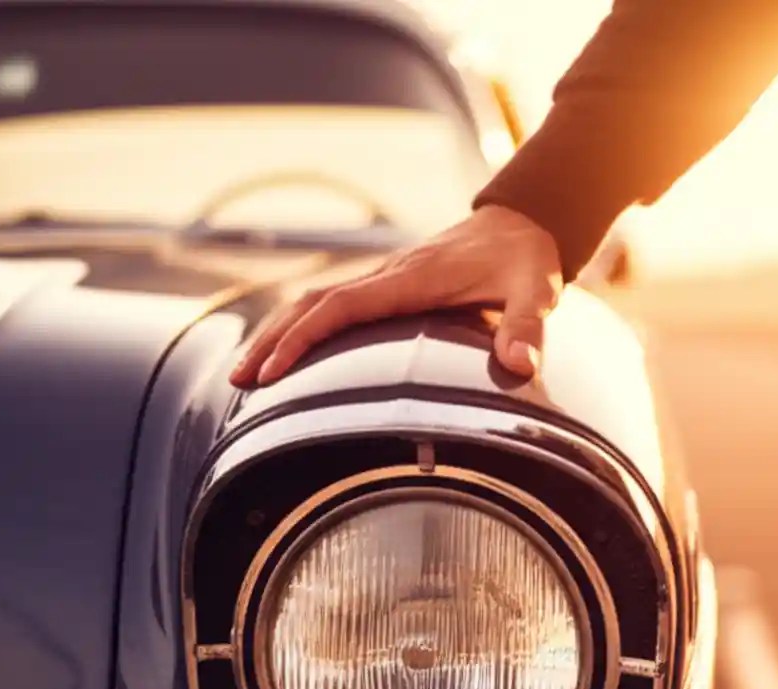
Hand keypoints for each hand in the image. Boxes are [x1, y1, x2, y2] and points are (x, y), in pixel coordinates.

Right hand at [229, 204, 563, 386]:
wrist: (523, 220)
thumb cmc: (526, 259)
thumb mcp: (537, 290)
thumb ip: (527, 327)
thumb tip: (519, 366)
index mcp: (413, 278)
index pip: (343, 306)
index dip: (305, 336)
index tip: (274, 368)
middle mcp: (389, 275)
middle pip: (313, 303)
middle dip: (273, 340)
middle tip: (240, 380)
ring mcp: (385, 279)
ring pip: (316, 301)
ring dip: (279, 333)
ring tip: (247, 374)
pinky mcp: (388, 286)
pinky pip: (332, 304)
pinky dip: (301, 325)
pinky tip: (286, 351)